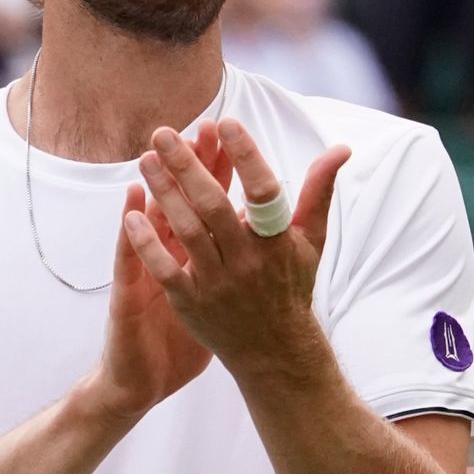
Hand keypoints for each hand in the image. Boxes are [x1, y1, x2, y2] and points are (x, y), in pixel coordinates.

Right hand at [84, 124, 233, 421]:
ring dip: (157, 190)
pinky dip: (133, 236)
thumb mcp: (209, 296)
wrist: (142, 379)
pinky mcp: (130, 295)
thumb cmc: (179, 337)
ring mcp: (147, 270)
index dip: (217, 169)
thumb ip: (229, 261)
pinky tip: (132, 210)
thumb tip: (260, 231)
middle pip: (181, 201)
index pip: (208, 201)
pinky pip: (132, 262)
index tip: (225, 133)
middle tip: (195, 129)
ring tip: (159, 155)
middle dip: (190, 166)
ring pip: (152, 223)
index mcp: (192, 251)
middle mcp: (169, 252)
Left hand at [123, 119, 351, 370]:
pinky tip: (132, 213)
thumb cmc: (291, 284)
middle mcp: (248, 261)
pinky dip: (148, 242)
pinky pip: (166, 268)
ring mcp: (218, 283)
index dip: (246, 157)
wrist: (275, 350)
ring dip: (164, 193)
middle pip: (213, 206)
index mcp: (278, 241)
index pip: (263, 192)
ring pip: (187, 231)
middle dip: (187, 166)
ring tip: (146, 160)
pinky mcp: (192, 303)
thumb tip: (341, 149)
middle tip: (163, 134)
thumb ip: (319, 191)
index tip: (227, 122)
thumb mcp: (310, 240)